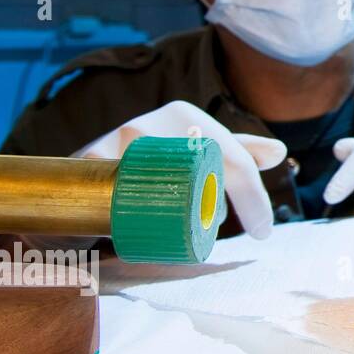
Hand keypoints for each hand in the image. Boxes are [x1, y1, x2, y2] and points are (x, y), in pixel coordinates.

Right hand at [74, 100, 285, 238]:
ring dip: (187, 222)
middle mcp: (151, 123)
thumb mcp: (193, 150)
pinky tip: (150, 239)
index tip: (264, 231)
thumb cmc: (146, 166)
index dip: (255, 200)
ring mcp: (116, 145)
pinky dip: (146, 230)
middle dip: (219, 212)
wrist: (74, 181)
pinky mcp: (88, 172)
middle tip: (215, 228)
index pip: (234, 160)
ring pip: (172, 197)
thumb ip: (237, 149)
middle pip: (207, 180)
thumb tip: (279, 153)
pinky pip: (126, 209)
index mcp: (183, 113)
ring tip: (187, 231)